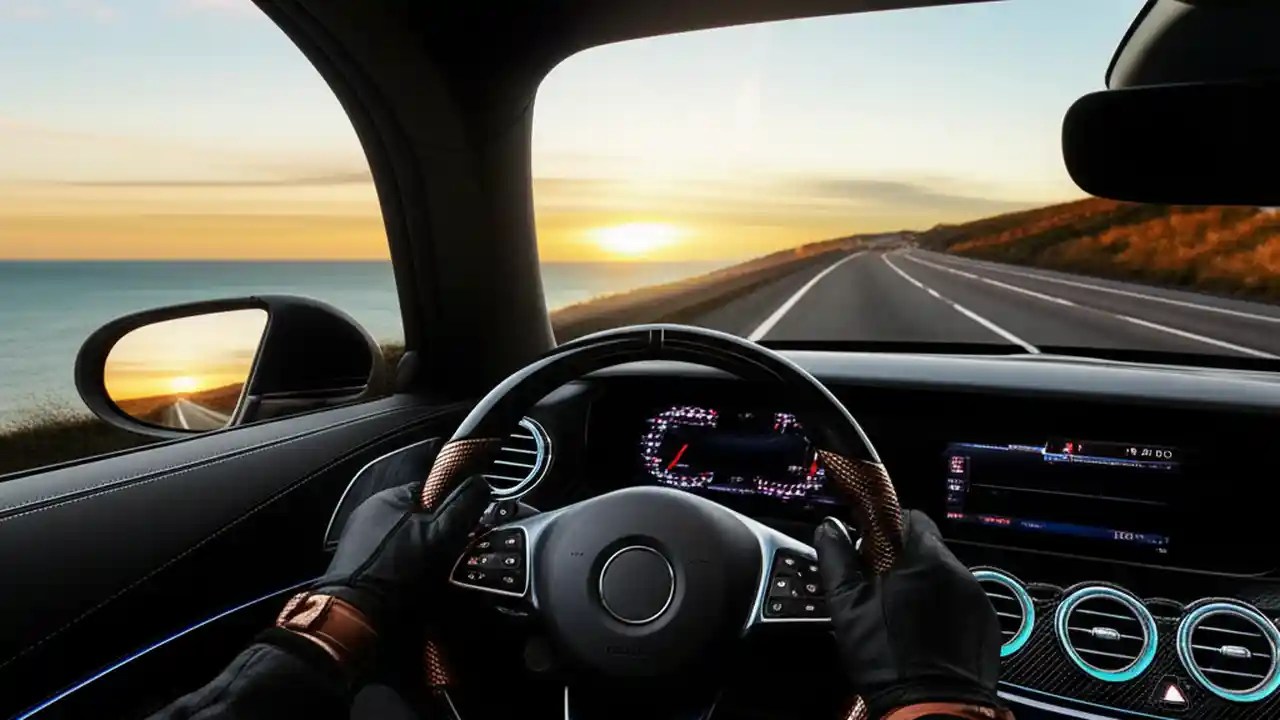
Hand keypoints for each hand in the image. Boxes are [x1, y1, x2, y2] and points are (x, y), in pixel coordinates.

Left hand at [314, 476, 489, 630]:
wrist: (359, 618)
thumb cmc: (402, 570)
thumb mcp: (442, 534)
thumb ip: (463, 505)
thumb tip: (481, 483)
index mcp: (389, 497)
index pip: (432, 491)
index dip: (452, 509)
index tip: (464, 530)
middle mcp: (369, 513)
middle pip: (418, 519)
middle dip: (436, 535)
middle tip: (451, 557)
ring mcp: (358, 541)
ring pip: (405, 543)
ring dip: (420, 556)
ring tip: (432, 578)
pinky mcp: (355, 568)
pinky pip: (391, 563)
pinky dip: (403, 572)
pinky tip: (412, 589)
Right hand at [815, 510, 1003, 718]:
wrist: (933, 706)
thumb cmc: (886, 657)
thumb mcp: (847, 607)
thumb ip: (837, 559)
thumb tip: (830, 527)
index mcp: (922, 559)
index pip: (910, 517)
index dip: (886, 530)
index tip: (871, 552)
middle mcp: (957, 571)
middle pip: (927, 547)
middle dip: (904, 561)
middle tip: (880, 590)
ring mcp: (977, 598)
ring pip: (945, 576)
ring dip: (925, 586)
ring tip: (904, 617)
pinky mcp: (987, 622)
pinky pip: (962, 602)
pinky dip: (944, 610)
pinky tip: (927, 634)